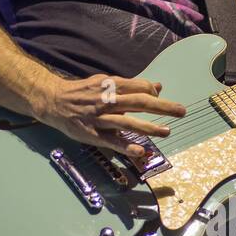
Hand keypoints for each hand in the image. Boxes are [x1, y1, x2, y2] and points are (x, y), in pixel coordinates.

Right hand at [32, 72, 185, 169]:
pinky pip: (111, 141)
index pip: (138, 87)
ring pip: (127, 122)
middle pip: (138, 102)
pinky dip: (126, 146)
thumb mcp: (105, 84)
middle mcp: (106, 101)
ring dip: (148, 127)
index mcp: (110, 86)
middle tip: (181, 111)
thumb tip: (157, 86)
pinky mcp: (92, 134)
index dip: (153, 92)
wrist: (53, 101)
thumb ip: (131, 86)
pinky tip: (140, 151)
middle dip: (162, 107)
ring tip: (166, 131)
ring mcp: (99, 118)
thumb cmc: (83, 93)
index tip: (165, 98)